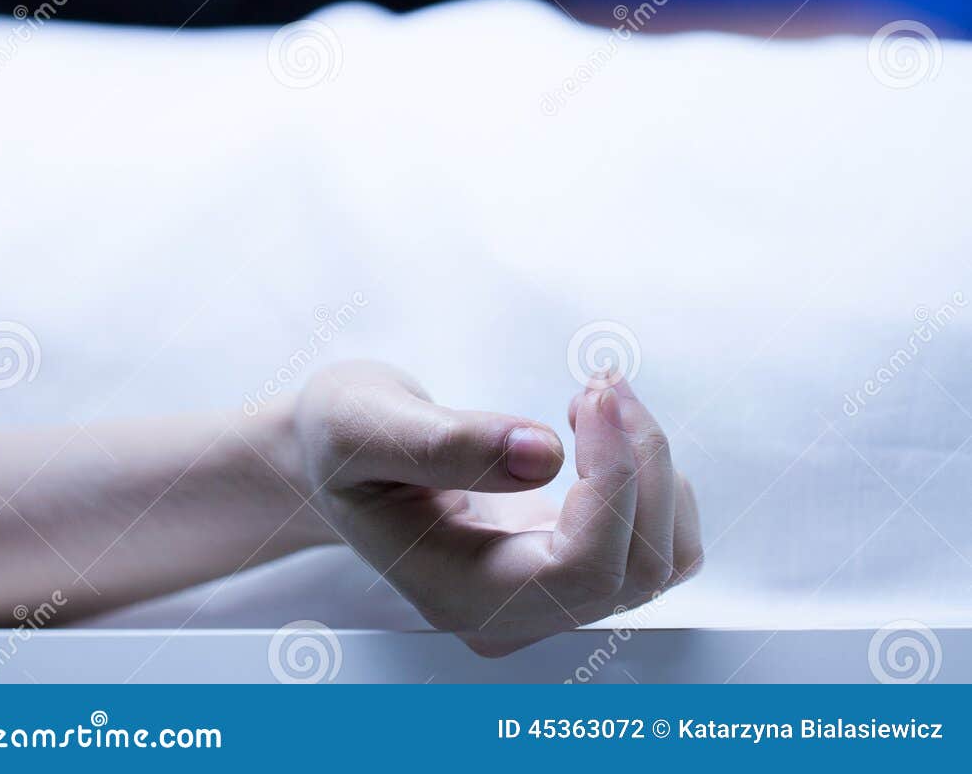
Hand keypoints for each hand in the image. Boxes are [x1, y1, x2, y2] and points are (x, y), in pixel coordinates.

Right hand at [293, 361, 700, 654]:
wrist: (335, 453)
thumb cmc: (340, 438)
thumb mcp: (362, 422)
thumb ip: (446, 442)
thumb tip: (540, 454)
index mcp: (460, 593)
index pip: (582, 570)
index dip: (611, 483)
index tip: (590, 397)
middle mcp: (513, 612)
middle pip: (635, 567)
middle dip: (638, 462)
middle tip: (598, 381)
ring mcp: (546, 596)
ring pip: (660, 559)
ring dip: (653, 468)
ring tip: (602, 395)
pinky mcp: (570, 564)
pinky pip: (657, 546)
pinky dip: (656, 483)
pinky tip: (609, 433)